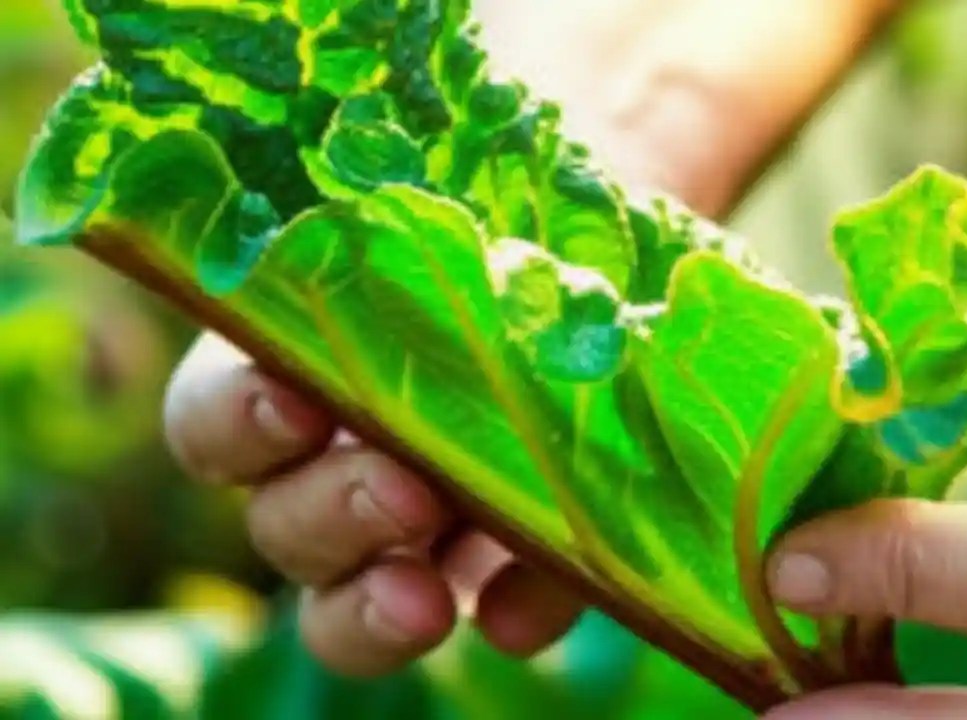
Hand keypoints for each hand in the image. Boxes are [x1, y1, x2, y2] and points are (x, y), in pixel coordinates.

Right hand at [163, 0, 893, 676]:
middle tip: (400, 488)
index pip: (219, 424)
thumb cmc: (506, 214)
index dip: (239, 422)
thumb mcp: (452, 220)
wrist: (612, 240)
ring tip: (425, 594)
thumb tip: (465, 280)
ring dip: (373, 608)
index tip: (297, 394)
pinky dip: (513, 614)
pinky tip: (528, 607)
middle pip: (282, 527)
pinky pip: (500, 615)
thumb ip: (424, 260)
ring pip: (348, 604)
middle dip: (329, 516)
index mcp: (297, 375)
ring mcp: (426, 531)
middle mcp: (340, 468)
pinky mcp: (516, 563)